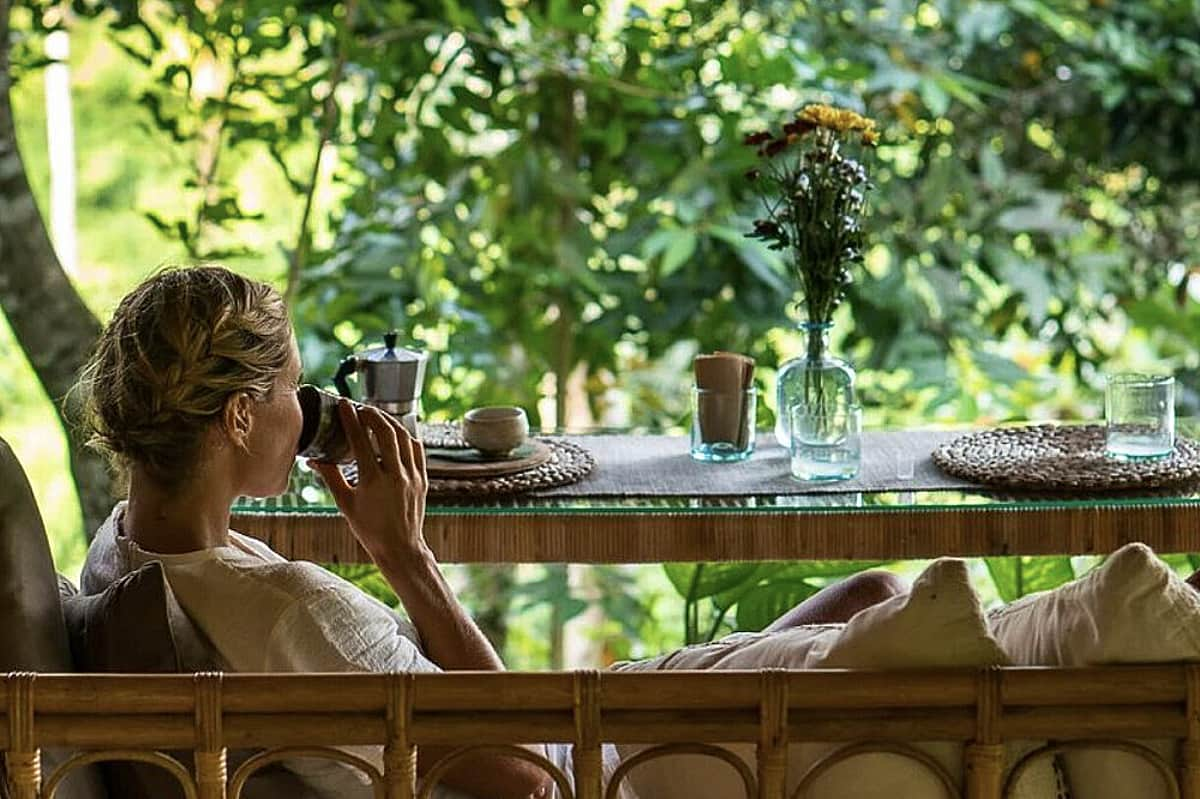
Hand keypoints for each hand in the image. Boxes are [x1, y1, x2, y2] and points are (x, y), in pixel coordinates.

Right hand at [309, 400, 428, 566]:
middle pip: (385, 432)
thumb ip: (331, 478)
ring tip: (376, 416)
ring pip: (403, 437)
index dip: (350, 419)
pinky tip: (397, 432)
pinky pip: (417, 449)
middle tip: (361, 407)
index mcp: (372, 481)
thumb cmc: (369, 529)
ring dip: (390, 422)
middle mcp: (395, 475)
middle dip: (372, 414)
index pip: (360, 441)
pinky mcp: (423, 479)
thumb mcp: (345, 503)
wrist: (400, 547)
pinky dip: (406, 436)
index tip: (344, 405)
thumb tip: (313, 460)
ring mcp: (412, 476)